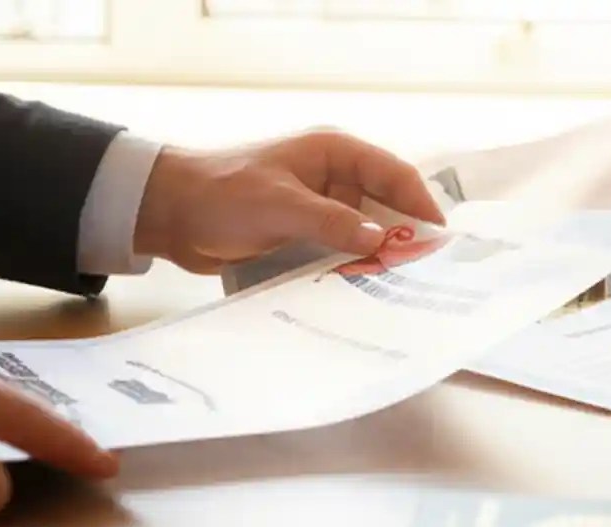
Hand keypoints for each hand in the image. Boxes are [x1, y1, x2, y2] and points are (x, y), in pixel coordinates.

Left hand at [133, 129, 445, 272]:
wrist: (168, 213)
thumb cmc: (221, 195)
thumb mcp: (281, 207)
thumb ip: (333, 223)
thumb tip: (382, 240)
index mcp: (333, 152)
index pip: (395, 174)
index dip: (421, 205)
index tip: (441, 241)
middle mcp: (332, 176)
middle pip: (385, 206)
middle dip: (404, 237)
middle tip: (427, 274)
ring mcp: (318, 205)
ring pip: (364, 231)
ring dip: (378, 256)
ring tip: (402, 289)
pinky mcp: (302, 232)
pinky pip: (339, 249)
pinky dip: (352, 266)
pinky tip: (364, 290)